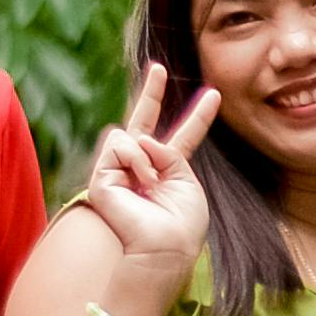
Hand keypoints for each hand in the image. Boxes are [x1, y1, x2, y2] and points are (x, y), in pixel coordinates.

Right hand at [77, 64, 220, 276]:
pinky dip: (135, 161)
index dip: (198, 116)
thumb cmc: (181, 225)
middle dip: (151, 93)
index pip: (184, 137)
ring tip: (150, 183)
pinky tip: (139, 183)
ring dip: (146, 155)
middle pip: (144, 122)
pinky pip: (119, 145)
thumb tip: (139, 139)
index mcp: (171, 171)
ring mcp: (119, 171)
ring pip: (130, 134)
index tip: (214, 95)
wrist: (163, 248)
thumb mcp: (187, 183)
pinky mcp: (100, 177)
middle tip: (158, 67)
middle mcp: (143, 167)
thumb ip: (171, 152)